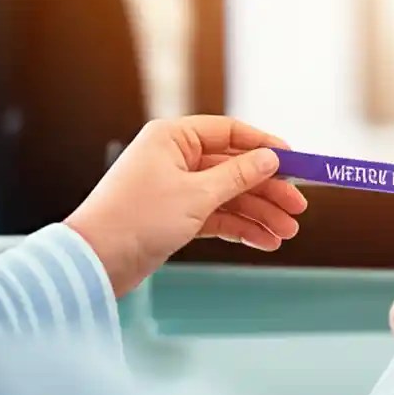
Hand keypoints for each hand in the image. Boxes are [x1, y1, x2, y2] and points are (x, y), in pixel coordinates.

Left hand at [66, 116, 307, 296]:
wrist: (95, 262)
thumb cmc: (136, 219)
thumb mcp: (197, 194)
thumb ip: (239, 175)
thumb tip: (270, 158)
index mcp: (173, 138)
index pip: (229, 132)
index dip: (265, 146)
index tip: (295, 161)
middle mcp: (174, 158)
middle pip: (234, 168)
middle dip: (268, 190)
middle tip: (298, 208)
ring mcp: (175, 189)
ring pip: (229, 196)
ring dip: (259, 214)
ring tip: (286, 233)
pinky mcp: (175, 217)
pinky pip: (217, 217)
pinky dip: (240, 228)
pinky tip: (264, 240)